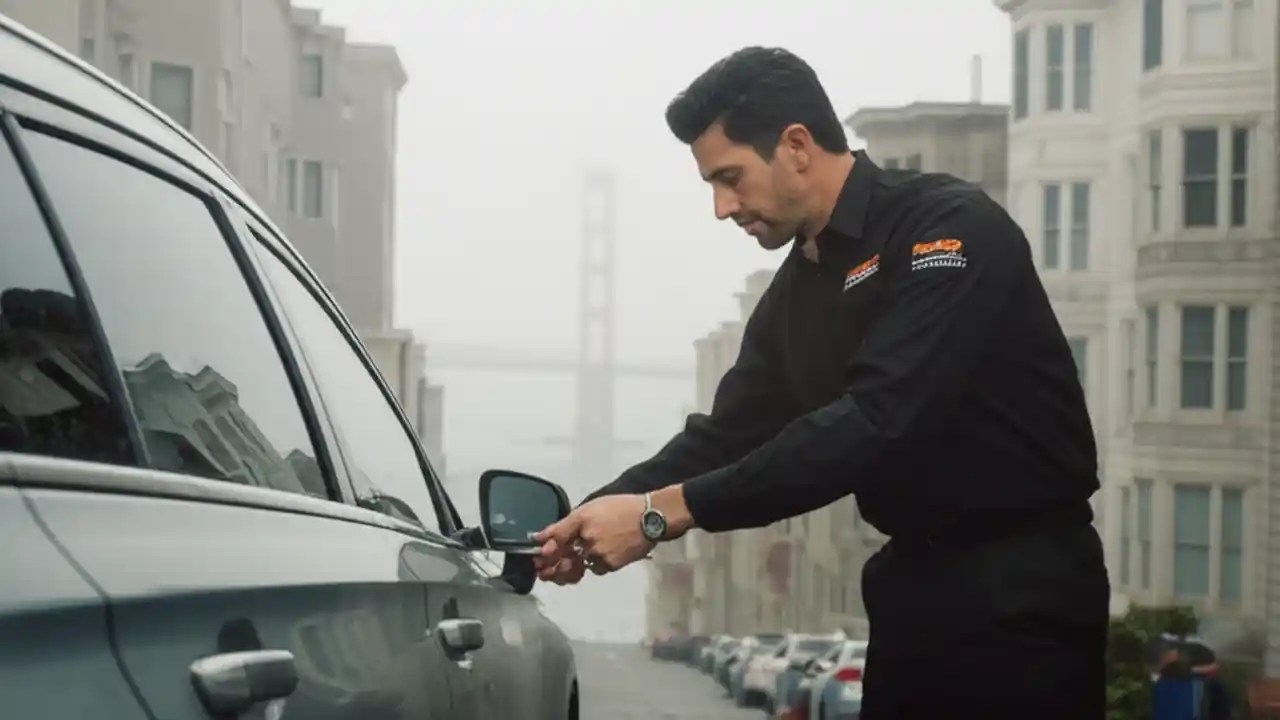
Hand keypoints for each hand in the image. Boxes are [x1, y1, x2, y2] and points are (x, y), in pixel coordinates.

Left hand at [534, 494, 654, 580]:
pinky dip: (594, 565)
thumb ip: (564, 525)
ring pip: (579, 567)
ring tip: (568, 571)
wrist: (651, 517)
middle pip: (563, 561)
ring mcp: (599, 555)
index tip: (538, 557)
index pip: (555, 540)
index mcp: (580, 522)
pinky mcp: (611, 565)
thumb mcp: (590, 508)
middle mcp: (587, 541)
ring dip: (571, 570)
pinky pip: (596, 568)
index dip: (544, 551)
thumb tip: (539, 537)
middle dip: (552, 569)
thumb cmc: (620, 507)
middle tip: (546, 573)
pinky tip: (598, 557)